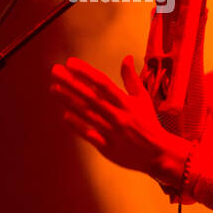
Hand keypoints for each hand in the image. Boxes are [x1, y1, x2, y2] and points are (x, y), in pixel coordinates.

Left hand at [50, 54, 191, 184]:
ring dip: (69, 101)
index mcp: (126, 102)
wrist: (158, 154)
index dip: (86, 72)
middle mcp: (118, 115)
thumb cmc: (149, 123)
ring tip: (54, 89)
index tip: (71, 62)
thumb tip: (127, 58)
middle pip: (90, 96)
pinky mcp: (108, 147)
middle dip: (71, 82)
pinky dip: (77, 125)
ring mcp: (112, 132)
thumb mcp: (143, 99)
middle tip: (55, 71)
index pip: (103, 83)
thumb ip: (131, 79)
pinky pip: (89, 135)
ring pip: (87, 114)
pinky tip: (65, 115)